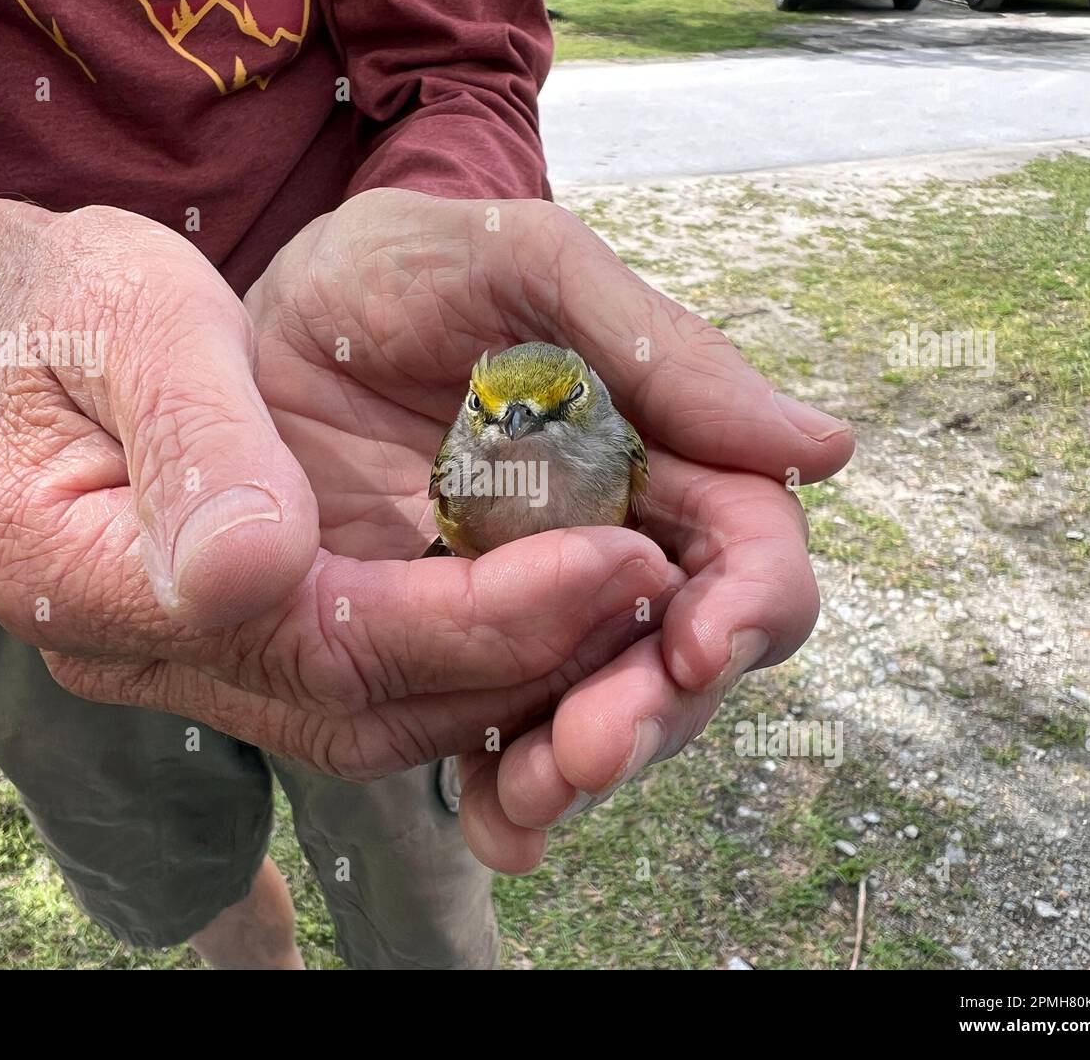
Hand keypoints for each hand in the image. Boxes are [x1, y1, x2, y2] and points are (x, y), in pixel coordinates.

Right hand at [0, 199, 677, 775]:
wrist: (57, 330)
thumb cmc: (85, 300)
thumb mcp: (134, 308)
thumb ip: (196, 431)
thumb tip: (268, 567)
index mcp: (79, 575)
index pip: (315, 640)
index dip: (479, 619)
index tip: (621, 557)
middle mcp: (149, 657)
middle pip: (373, 706)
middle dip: (540, 655)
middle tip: (672, 583)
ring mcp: (210, 668)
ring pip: (397, 717)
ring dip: (536, 671)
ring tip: (650, 595)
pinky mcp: (266, 653)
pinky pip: (392, 689)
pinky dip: (494, 658)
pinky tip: (580, 606)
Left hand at [243, 188, 854, 869]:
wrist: (267, 323)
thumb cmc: (402, 274)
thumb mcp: (521, 270)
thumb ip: (658, 347)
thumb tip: (823, 448)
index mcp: (657, 457)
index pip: (747, 550)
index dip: (748, 604)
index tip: (702, 645)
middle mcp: (610, 545)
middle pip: (681, 660)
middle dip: (650, 713)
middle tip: (590, 751)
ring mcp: (530, 608)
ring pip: (594, 712)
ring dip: (574, 769)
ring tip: (526, 797)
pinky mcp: (449, 651)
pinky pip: (494, 734)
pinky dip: (501, 787)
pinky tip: (490, 819)